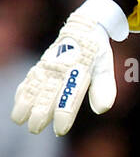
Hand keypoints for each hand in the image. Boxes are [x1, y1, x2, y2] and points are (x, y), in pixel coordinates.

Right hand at [11, 0, 121, 135]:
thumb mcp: (105, 66)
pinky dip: (22, 91)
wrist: (84, 27)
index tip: (60, 129)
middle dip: (39, 112)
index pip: (70, 96)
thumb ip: (104, 87)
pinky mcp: (41, 64)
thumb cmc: (96, 52)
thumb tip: (101, 110)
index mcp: (78, 70)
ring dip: (25, 103)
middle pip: (47, 93)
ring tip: (18, 119)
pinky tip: (18, 104)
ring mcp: (48, 66)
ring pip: (34, 86)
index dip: (64, 114)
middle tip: (34, 129)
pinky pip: (29, 78)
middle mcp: (60, 68)